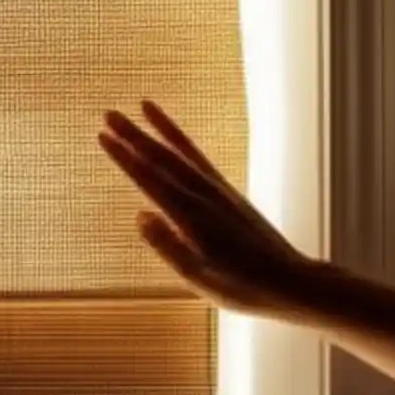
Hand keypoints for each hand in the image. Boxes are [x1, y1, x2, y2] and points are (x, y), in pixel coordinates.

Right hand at [98, 100, 318, 318]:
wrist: (290, 280)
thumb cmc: (243, 287)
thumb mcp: (199, 279)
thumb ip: (168, 247)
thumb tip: (140, 215)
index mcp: (192, 219)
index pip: (150, 181)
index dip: (125, 158)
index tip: (103, 136)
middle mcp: (204, 198)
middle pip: (163, 160)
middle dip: (134, 136)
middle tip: (108, 114)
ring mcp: (218, 191)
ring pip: (181, 154)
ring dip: (156, 131)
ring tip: (138, 107)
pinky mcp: (228, 192)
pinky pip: (200, 160)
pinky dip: (184, 143)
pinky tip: (171, 135)